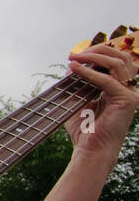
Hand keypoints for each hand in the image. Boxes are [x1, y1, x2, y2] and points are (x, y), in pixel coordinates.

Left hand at [66, 42, 138, 161]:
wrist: (91, 150)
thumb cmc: (85, 131)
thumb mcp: (78, 102)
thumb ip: (77, 85)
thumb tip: (70, 67)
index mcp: (120, 89)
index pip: (115, 61)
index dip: (96, 53)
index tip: (74, 55)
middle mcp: (128, 89)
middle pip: (121, 57)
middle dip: (97, 50)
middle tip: (75, 53)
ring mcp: (130, 94)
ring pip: (118, 63)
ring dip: (94, 57)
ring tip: (74, 58)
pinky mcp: (126, 100)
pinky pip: (107, 80)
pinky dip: (90, 72)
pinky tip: (75, 69)